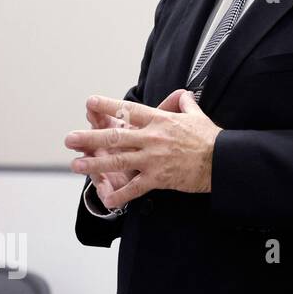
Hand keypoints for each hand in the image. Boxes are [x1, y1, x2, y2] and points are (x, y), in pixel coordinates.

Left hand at [64, 90, 222, 208]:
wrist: (222, 160)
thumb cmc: (210, 138)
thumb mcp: (197, 115)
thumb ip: (185, 104)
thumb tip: (182, 95)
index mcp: (160, 121)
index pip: (129, 110)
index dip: (108, 106)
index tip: (90, 102)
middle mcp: (152, 139)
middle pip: (115, 137)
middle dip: (89, 138)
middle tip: (70, 139)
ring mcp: (153, 159)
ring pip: (118, 161)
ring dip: (95, 164)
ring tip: (76, 165)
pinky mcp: (158, 178)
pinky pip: (135, 188)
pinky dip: (119, 195)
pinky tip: (106, 198)